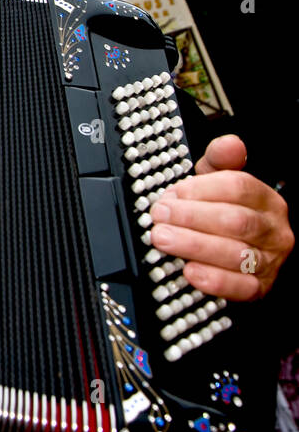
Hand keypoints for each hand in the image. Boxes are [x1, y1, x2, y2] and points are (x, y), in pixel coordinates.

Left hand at [150, 135, 292, 300]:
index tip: (172, 193)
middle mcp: (272, 229)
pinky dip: (214, 280)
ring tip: (162, 239)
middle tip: (159, 216)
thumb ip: (219, 161)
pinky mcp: (259, 288)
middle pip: (235, 221)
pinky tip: (190, 271)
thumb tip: (229, 143)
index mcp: (265, 199)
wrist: (240, 251)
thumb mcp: (219, 182)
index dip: (201, 189)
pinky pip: (241, 287)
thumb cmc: (224, 212)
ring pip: (236, 254)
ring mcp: (268, 260)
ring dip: (194, 245)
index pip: (239, 187)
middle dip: (191, 218)